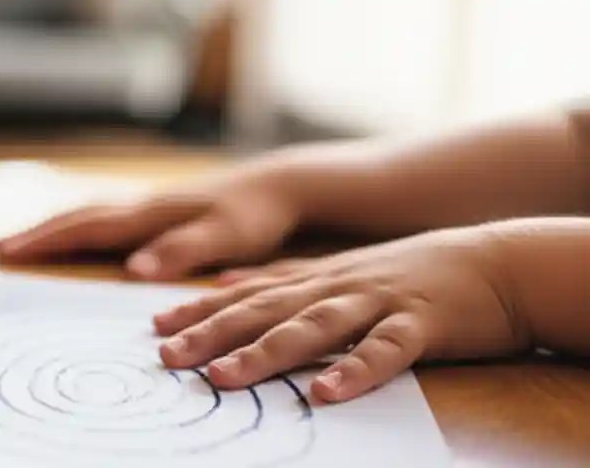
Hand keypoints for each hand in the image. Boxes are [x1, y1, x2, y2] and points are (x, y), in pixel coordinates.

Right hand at [0, 164, 301, 279]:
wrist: (281, 185)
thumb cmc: (257, 216)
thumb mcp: (226, 237)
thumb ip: (181, 251)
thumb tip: (133, 270)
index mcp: (151, 214)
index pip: (87, 228)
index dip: (45, 240)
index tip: (7, 251)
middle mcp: (144, 205)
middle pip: (78, 216)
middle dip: (37, 232)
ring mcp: (151, 204)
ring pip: (90, 213)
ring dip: (54, 226)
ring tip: (23, 239)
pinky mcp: (162, 209)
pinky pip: (107, 216)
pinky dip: (80, 225)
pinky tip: (77, 233)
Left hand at [152, 226, 524, 402]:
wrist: (499, 263)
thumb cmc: (413, 274)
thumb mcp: (340, 271)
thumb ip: (284, 279)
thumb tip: (227, 283)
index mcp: (317, 278)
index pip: (247, 294)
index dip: (201, 310)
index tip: (156, 329)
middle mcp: (338, 287)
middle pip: (266, 310)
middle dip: (213, 332)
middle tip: (168, 356)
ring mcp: (379, 303)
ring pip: (314, 327)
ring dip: (267, 352)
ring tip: (224, 376)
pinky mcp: (422, 325)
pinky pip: (387, 352)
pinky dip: (356, 370)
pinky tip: (327, 392)